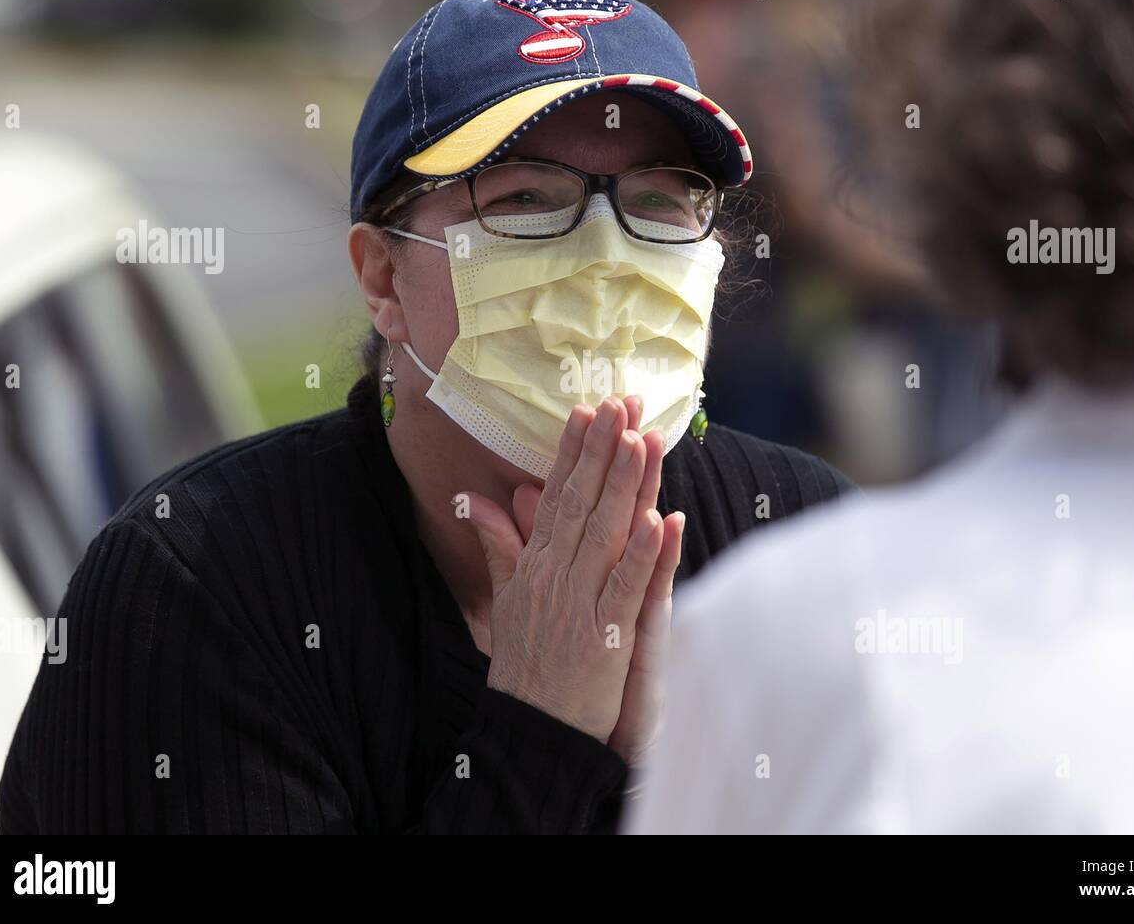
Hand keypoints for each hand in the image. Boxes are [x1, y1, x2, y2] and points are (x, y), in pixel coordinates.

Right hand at [463, 397, 663, 742]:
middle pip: (582, 502)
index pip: (556, 496)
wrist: (527, 732)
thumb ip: (499, 546)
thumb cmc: (524, 666)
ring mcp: (577, 603)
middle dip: (603, 450)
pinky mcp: (604, 637)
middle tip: (622, 402)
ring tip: (642, 439)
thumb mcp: (505, 598)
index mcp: (534, 564)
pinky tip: (658, 520)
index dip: (572, 452)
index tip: (587, 410)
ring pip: (604, 534)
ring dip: (624, 485)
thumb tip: (476, 501)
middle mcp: (553, 575)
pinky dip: (642, 554)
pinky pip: (625, 588)